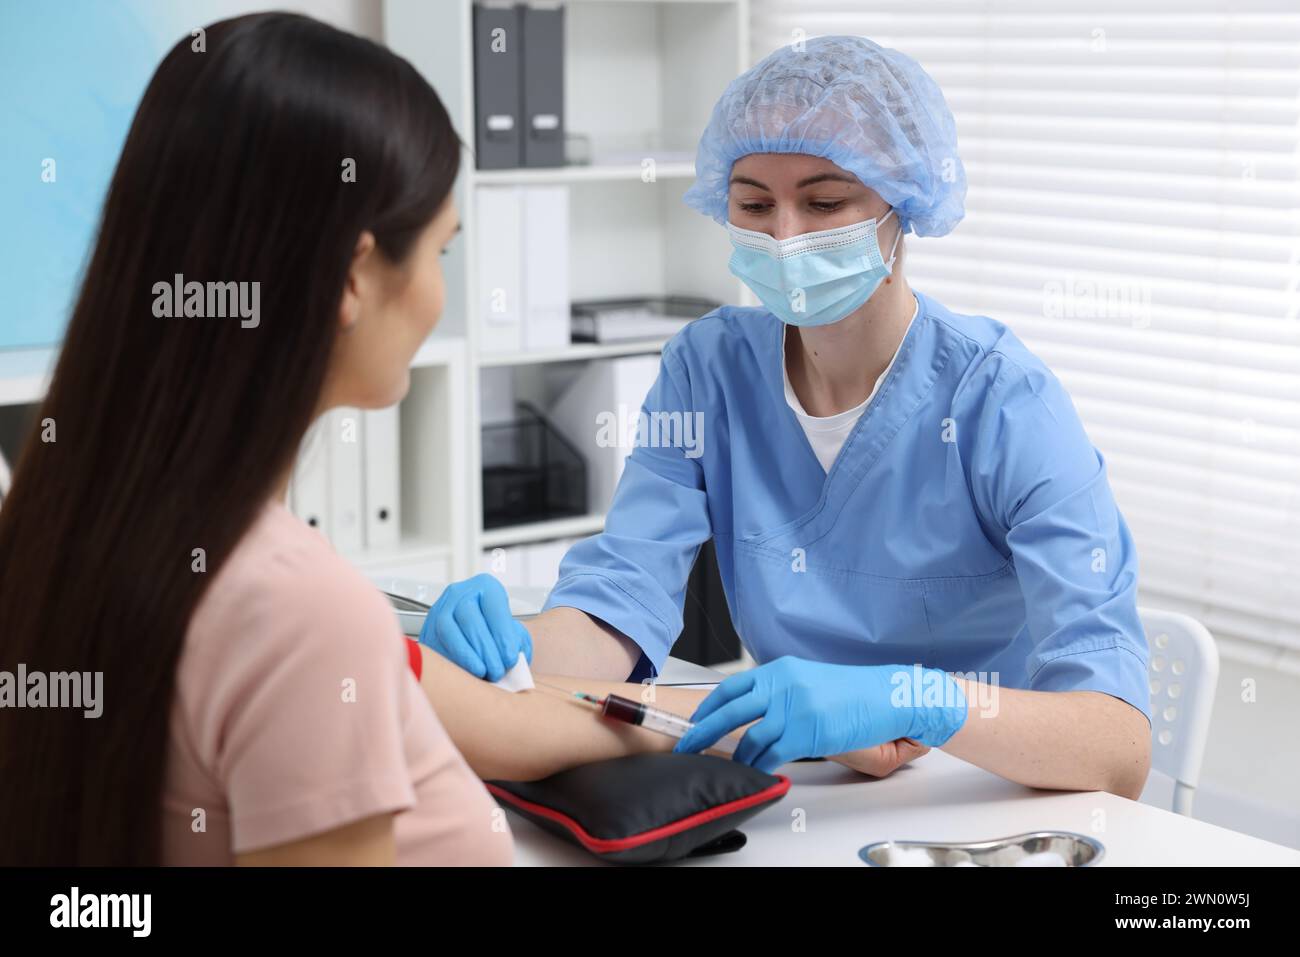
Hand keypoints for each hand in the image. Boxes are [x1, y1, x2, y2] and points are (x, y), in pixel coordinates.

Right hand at [418, 574, 531, 681]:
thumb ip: (516, 643)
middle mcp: (460, 594)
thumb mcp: (515, 634)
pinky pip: (434, 644)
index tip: (510, 657)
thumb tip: (511, 660)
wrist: (479, 640)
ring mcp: (439, 610)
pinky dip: (450, 661)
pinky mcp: (426, 630)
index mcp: (486, 587)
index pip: (493, 606)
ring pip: (448, 629)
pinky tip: (464, 673)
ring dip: (466, 655)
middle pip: (470, 618)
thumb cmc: (498, 636)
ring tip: (482, 673)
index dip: (502, 634)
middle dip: (485, 648)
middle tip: (497, 670)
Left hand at [674, 656, 965, 772]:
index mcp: (780, 670)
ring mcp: (792, 707)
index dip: (709, 704)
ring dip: (734, 754)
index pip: (733, 686)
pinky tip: (755, 771)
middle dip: (703, 731)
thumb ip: (781, 690)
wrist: (886, 697)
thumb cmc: (853, 692)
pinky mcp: (805, 731)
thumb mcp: (809, 680)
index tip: (696, 718)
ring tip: (726, 765)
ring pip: (748, 736)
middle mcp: (781, 685)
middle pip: (729, 710)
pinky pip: (770, 752)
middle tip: (687, 745)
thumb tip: (755, 710)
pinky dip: (759, 764)